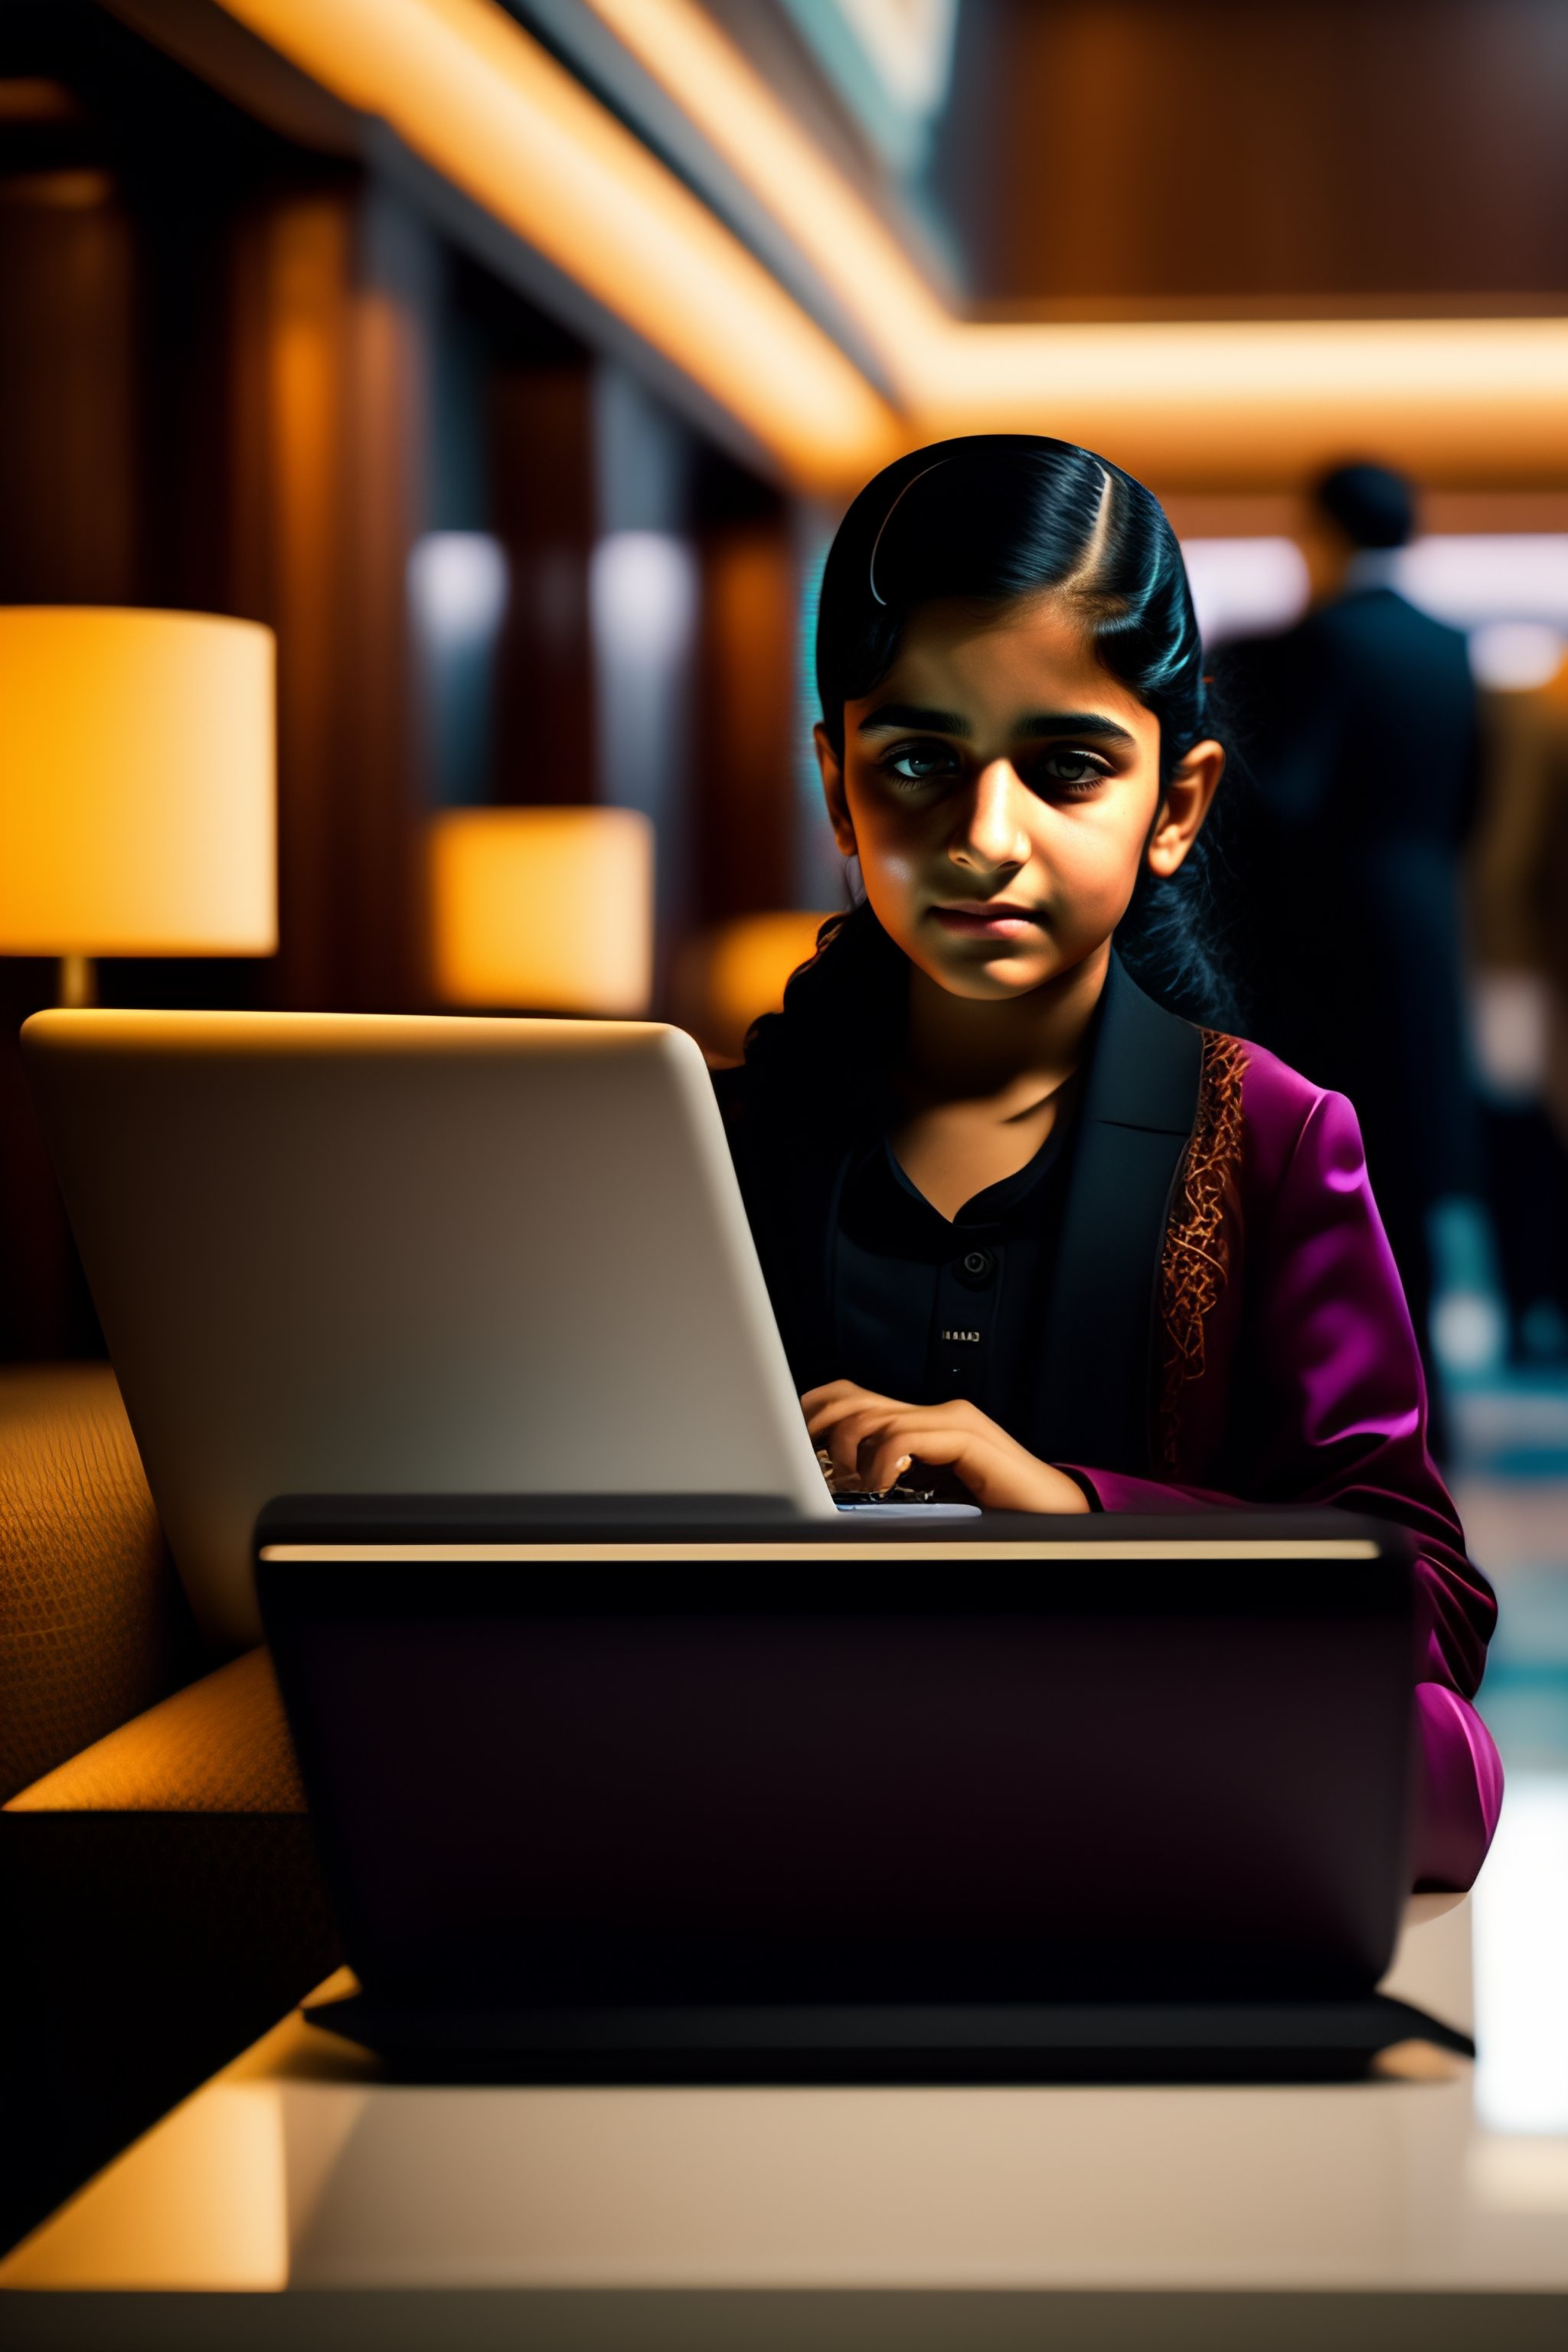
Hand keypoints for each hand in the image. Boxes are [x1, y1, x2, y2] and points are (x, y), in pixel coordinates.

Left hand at [801, 1380, 1090, 1514]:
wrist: (1056, 1518)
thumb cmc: (996, 1513)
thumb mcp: (928, 1495)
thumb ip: (895, 1479)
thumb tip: (835, 1483)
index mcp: (923, 1421)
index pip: (851, 1396)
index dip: (813, 1414)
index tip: (795, 1447)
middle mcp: (935, 1412)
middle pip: (852, 1398)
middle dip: (818, 1430)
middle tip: (814, 1465)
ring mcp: (952, 1420)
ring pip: (873, 1417)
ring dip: (850, 1452)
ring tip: (858, 1482)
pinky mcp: (967, 1436)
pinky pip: (903, 1437)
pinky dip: (882, 1462)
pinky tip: (884, 1484)